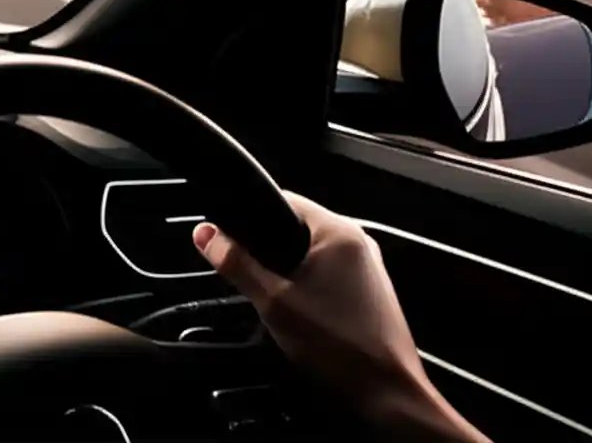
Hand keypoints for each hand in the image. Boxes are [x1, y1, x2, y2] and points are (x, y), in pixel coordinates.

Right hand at [193, 191, 489, 442]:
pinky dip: (310, 287)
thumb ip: (237, 264)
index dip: (252, 216)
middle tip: (253, 278)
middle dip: (271, 250)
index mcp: (339, 232)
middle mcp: (359, 243)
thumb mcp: (273, 303)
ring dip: (291, 272)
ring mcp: (369, 268)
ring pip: (314, 255)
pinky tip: (302, 314)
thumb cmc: (337, 346)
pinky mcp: (372, 292)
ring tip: (277, 300)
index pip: (285, 200)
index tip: (230, 238)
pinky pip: (330, 275)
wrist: (386, 393)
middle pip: (299, 228)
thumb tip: (205, 234)